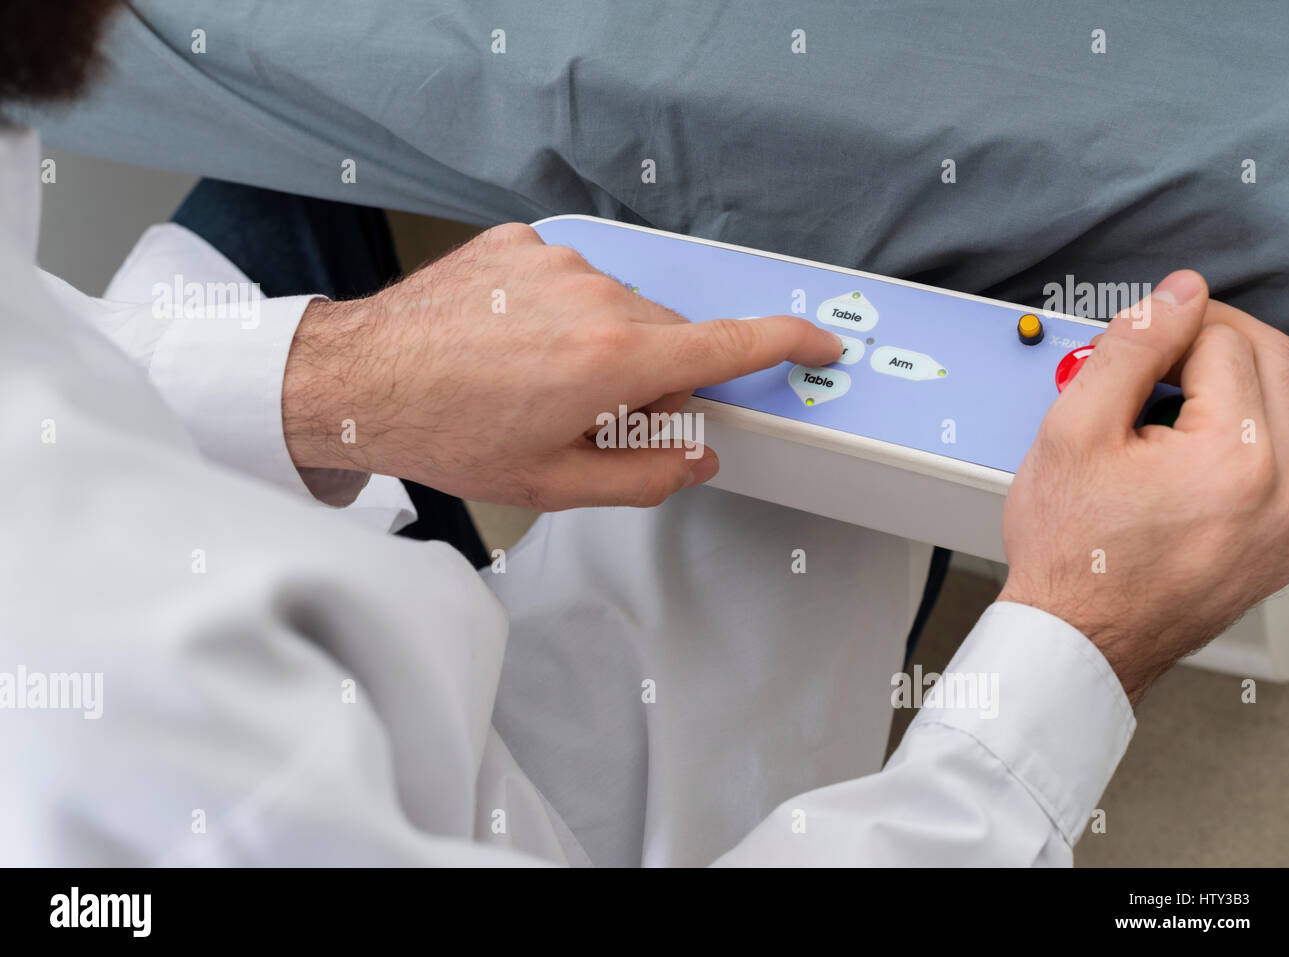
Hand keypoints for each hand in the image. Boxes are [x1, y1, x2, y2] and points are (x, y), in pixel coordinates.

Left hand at [282, 222, 841, 508]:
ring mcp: (555, 260)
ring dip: (601, 343)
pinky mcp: (522, 242)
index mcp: (612, 359)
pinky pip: (572, 277)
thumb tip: (696, 457)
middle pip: (667, 335)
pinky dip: (560, 310)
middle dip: (650, 377)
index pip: (730, 344)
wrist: (360, 379)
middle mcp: (594, 295)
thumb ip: (647, 474)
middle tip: (590, 414)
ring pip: (619, 306)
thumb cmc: (448, 432)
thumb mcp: (555, 482)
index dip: (787, 343)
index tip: (818, 343)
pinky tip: (514, 341)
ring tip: (535, 377)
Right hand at [999, 270, 1288, 703]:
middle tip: (1154, 360)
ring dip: (1238, 382)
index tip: (1127, 353)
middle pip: (1277, 360)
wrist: (1079, 639)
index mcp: (1236, 457)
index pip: (1221, 340)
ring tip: (1170, 405)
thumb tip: (1177, 296)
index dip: (1164, 333)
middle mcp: (1288, 490)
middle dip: (1212, 342)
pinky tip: (1194, 446)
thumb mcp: (1072, 432)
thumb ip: (1130, 349)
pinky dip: (1252, 431)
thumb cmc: (1070, 554)